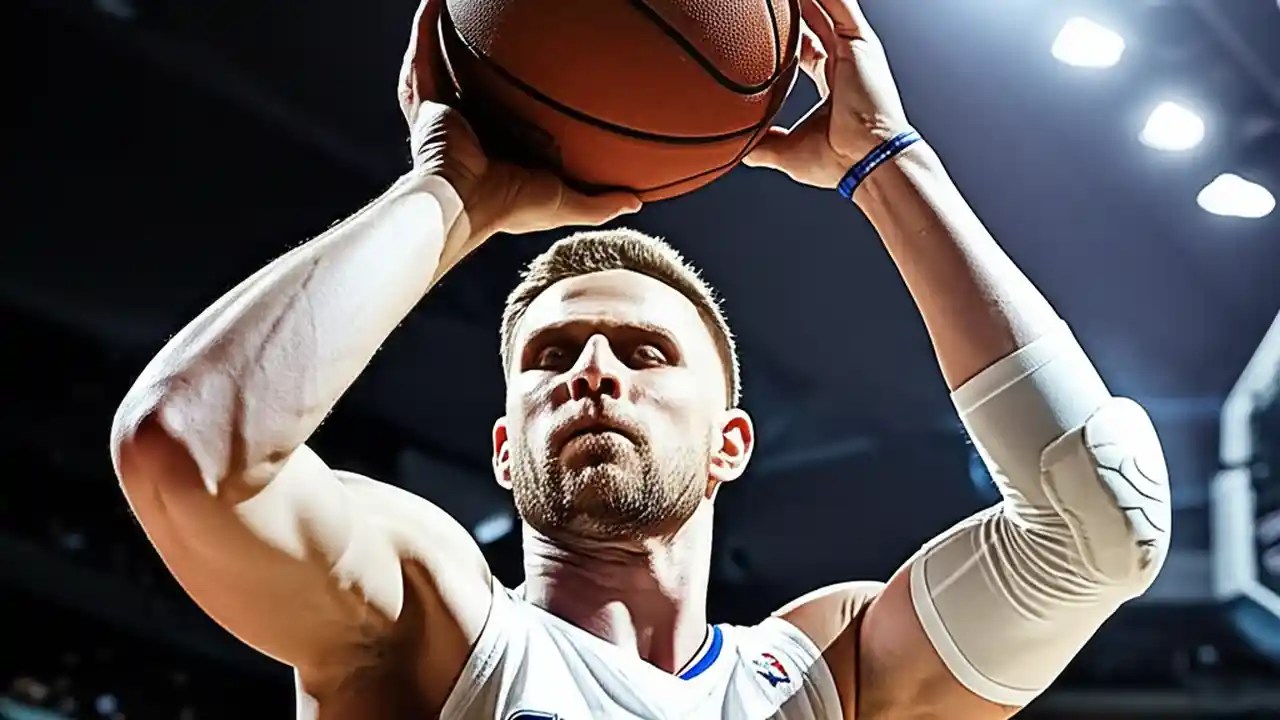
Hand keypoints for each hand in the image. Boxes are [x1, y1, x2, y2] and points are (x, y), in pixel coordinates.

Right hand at [397, 0, 640, 243]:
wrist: (465, 202)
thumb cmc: (511, 206)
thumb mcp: (567, 203)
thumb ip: (600, 203)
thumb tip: (637, 199)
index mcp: (499, 148)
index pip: (511, 115)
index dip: (520, 96)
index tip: (542, 75)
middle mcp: (470, 127)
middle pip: (478, 83)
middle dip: (483, 60)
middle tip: (498, 32)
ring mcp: (445, 113)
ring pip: (447, 65)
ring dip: (450, 37)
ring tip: (458, 4)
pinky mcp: (424, 103)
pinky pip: (423, 57)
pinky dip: (426, 29)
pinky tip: (437, 0)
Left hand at [742, 0, 912, 187]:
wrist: (865, 163)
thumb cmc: (836, 162)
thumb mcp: (786, 150)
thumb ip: (761, 143)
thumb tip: (734, 149)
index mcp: (831, 81)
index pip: (805, 44)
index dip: (787, 30)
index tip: (765, 24)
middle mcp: (844, 60)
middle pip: (814, 18)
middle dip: (795, 7)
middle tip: (772, 4)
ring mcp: (853, 48)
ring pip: (825, 5)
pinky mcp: (860, 42)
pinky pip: (839, 4)